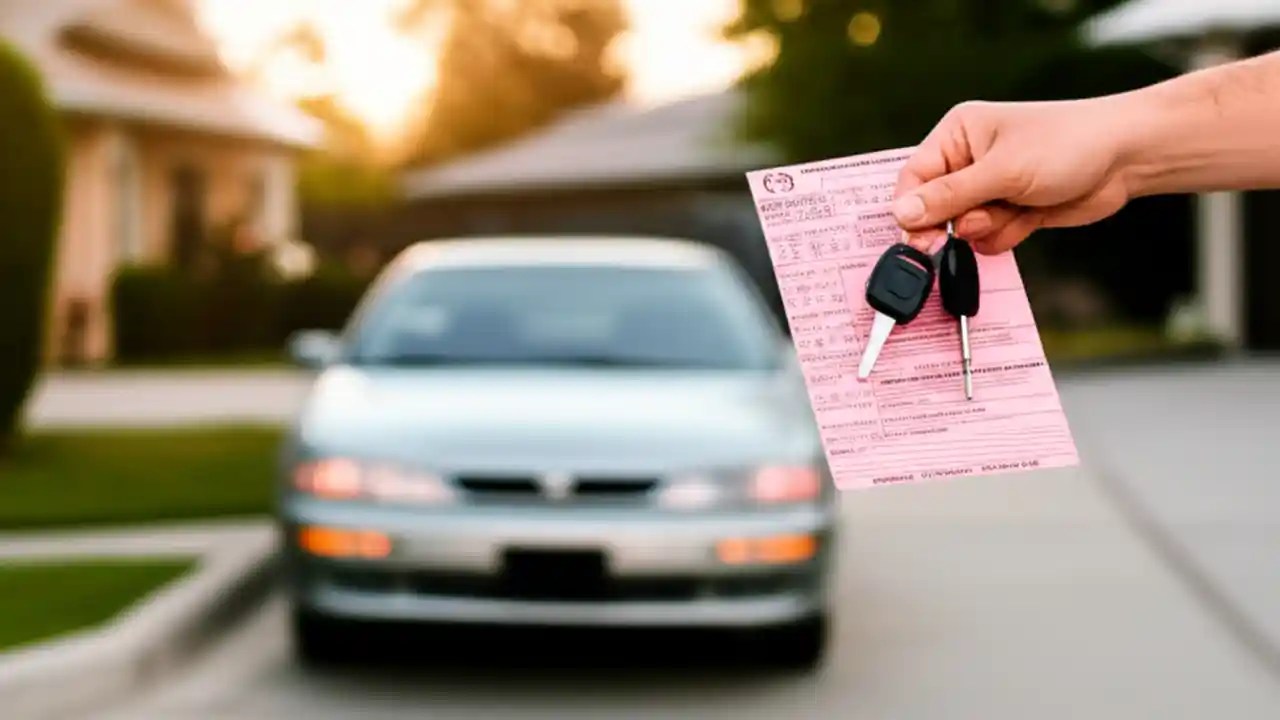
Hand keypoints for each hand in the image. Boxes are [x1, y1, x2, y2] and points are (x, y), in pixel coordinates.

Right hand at [893, 97, 1139, 254]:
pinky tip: (1029, 217)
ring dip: (986, 228)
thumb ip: (949, 197)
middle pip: (934, 208)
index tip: (921, 238)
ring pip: (963, 228)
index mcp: (958, 134)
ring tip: (1015, 208)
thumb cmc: (1068, 144)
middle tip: (977, 222)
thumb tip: (902, 215)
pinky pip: (988, 237)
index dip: (913, 210)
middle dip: (956, 222)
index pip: (914, 178)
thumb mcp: (1001, 171)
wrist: (1126, 157)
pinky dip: (1004, 235)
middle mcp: (969, 160)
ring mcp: (991, 187)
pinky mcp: (1010, 210)